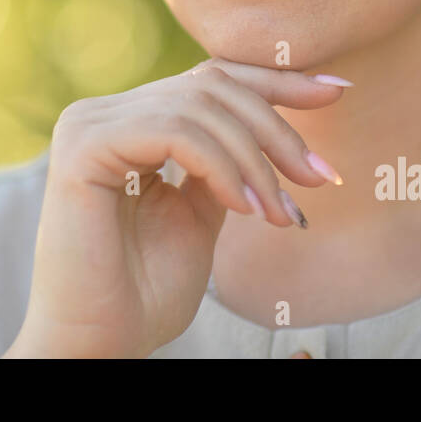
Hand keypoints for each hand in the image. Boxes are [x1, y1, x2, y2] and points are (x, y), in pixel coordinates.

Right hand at [5, 57, 347, 357]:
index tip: (337, 92)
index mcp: (128, 122)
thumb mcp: (202, 214)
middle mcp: (103, 113)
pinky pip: (174, 132)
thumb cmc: (146, 291)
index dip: (275, 81)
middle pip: (211, 84)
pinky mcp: (83, 146)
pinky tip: (243, 209)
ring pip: (199, 105)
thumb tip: (280, 130)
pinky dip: (221, 167)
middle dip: (277, 129)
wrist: (101, 343)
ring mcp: (87, 124)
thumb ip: (225, 165)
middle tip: (320, 178)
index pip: (209, 78)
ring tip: (279, 214)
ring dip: (255, 161)